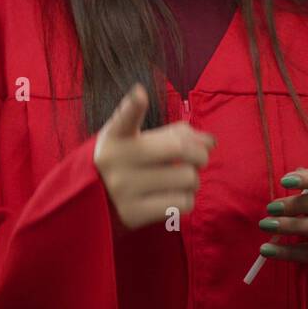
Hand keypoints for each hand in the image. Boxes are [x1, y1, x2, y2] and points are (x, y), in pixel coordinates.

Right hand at [94, 83, 216, 230]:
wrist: (96, 200)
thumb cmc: (128, 162)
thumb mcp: (140, 140)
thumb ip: (176, 133)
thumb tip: (211, 142)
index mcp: (117, 136)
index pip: (125, 119)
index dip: (133, 106)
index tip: (140, 94)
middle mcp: (117, 161)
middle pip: (180, 149)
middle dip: (200, 153)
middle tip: (198, 158)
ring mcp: (124, 189)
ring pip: (188, 178)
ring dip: (193, 180)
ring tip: (179, 179)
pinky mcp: (133, 214)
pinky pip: (183, 203)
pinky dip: (186, 199)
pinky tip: (172, 196)